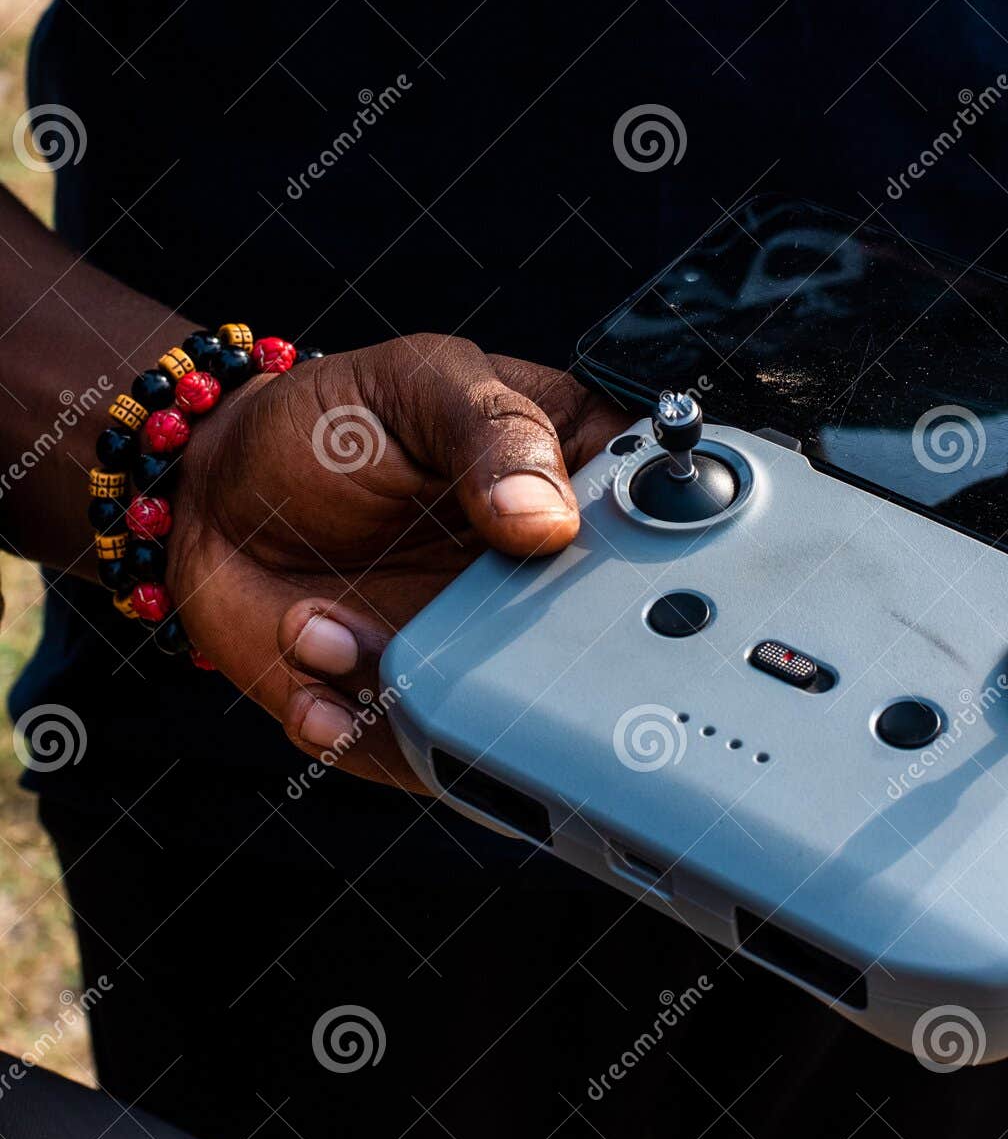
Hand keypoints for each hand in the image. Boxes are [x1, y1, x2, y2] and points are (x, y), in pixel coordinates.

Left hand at [166, 334, 630, 789]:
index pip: (660, 535)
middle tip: (456, 625)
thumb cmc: (329, 426)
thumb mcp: (421, 386)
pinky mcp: (420, 710)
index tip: (575, 557)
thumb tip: (547, 520)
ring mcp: (487, 654)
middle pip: (602, 652)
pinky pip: (417, 752)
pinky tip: (311, 654)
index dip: (651, 560)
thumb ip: (493, 434)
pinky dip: (353, 722)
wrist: (216, 499)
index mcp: (578, 489)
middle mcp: (546, 586)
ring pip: (506, 720)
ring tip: (323, 626)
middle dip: (529, 658)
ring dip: (406, 687)